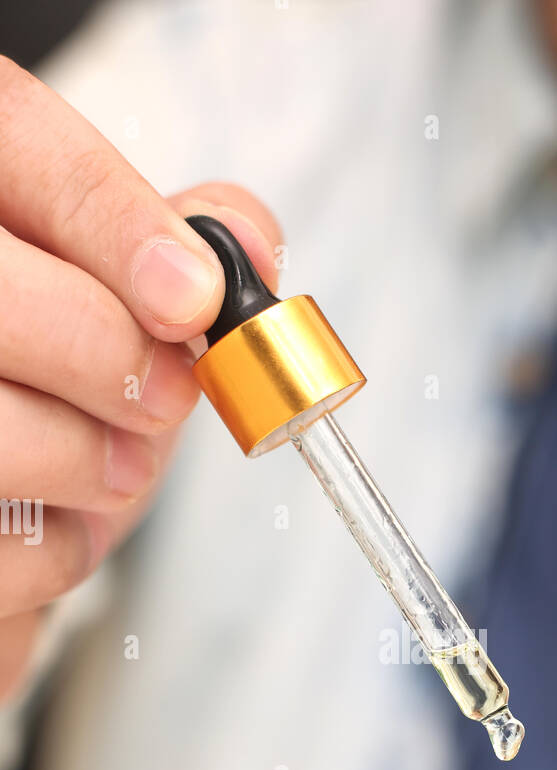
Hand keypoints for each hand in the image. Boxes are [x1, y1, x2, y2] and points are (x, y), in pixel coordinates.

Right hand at [0, 57, 280, 700]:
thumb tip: (248, 242)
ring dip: (88, 463)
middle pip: (3, 299)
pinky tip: (52, 523)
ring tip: (111, 469)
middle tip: (166, 398)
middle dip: (111, 355)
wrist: (7, 522)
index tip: (196, 297)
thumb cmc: (62, 398)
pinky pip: (0, 545)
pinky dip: (56, 553)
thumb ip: (184, 249)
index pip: (17, 145)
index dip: (115, 219)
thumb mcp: (129, 308)